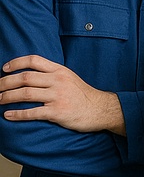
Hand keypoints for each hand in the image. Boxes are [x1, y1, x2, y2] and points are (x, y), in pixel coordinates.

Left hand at [0, 55, 123, 134]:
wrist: (100, 109)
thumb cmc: (83, 95)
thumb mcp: (69, 77)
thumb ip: (52, 74)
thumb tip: (30, 74)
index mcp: (59, 70)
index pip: (34, 60)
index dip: (16, 63)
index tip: (4, 68)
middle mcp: (58, 81)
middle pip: (25, 78)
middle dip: (6, 82)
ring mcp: (58, 96)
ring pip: (26, 94)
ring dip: (8, 97)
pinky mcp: (58, 112)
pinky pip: (33, 112)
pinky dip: (18, 114)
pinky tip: (8, 115)